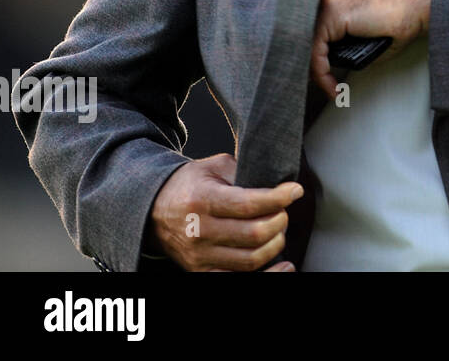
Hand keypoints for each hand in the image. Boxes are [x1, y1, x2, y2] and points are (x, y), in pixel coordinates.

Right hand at [148, 153, 301, 270]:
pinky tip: (283, 265)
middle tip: (282, 211)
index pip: (249, 204)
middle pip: (256, 234)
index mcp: (203, 200)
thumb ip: (244, 171)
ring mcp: (200, 257)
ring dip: (275, 244)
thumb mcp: (213, 167)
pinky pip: (240, 280)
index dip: (280, 197)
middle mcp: (199, 231)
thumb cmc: (190, 186)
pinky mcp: (201, 272)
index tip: (295, 191)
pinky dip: (268, 274)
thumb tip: (278, 182)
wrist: (153, 210)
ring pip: (253, 259)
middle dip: (280, 220)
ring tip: (276, 230)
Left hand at [309, 0, 433, 98]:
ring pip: (302, 43)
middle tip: (321, 83)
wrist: (421, 3)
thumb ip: (339, 36)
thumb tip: (325, 61)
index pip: (302, 20)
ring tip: (329, 88)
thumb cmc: (401, 14)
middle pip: (297, 30)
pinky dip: (321, 74)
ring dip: (313, 71)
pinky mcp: (331, 11)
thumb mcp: (362, 23)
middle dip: (306, 60)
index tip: (319, 72)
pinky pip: (315, 52)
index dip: (306, 49)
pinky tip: (333, 87)